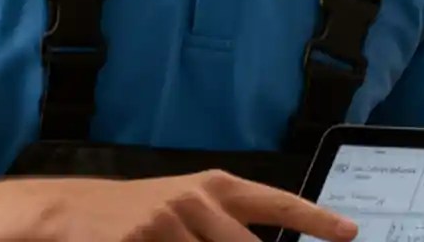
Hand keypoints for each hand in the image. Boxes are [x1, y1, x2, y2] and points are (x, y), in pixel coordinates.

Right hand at [51, 170, 357, 241]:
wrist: (73, 212)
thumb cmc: (141, 215)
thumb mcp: (187, 208)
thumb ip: (227, 228)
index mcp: (216, 187)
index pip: (276, 204)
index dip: (315, 220)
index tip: (350, 232)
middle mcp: (197, 200)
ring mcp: (168, 221)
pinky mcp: (140, 241)